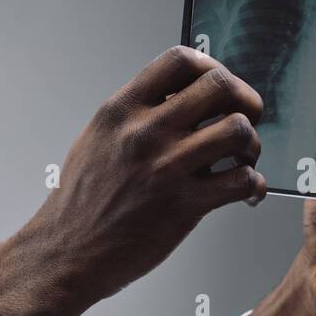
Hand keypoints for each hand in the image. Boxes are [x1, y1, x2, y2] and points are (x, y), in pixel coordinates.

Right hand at [0, 46, 267, 315]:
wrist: (63, 255)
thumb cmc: (77, 207)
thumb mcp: (94, 142)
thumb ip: (132, 118)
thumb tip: (173, 103)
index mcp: (120, 111)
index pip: (179, 60)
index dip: (210, 67)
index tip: (218, 86)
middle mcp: (144, 133)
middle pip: (219, 85)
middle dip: (244, 101)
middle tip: (245, 119)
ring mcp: (165, 168)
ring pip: (237, 129)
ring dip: (251, 144)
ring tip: (242, 159)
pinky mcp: (183, 205)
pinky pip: (242, 180)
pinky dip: (253, 186)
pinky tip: (244, 193)